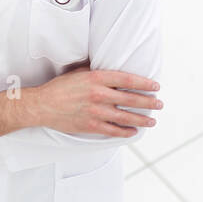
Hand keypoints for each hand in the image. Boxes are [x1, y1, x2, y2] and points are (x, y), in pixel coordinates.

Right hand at [32, 69, 161, 136]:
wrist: (43, 105)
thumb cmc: (60, 87)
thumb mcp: (78, 72)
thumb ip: (96, 72)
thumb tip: (111, 69)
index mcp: (96, 78)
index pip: (127, 80)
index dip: (144, 83)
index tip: (155, 86)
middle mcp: (98, 95)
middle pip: (130, 99)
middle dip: (148, 102)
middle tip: (158, 104)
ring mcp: (96, 112)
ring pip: (126, 117)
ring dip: (142, 119)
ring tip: (152, 120)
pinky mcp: (91, 126)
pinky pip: (114, 131)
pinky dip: (126, 132)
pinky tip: (133, 131)